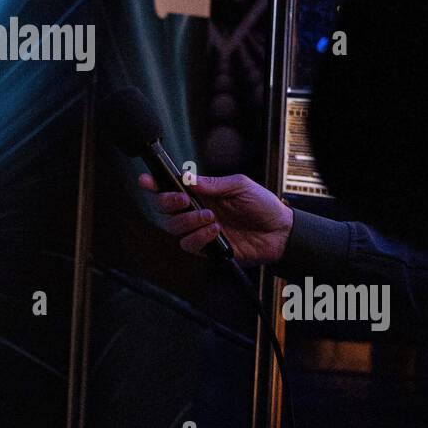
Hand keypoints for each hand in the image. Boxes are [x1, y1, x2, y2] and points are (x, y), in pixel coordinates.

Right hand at [138, 172, 293, 267]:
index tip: (147, 181)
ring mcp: (200, 230)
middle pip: (164, 209)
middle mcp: (196, 211)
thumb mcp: (239, 185)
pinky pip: (189, 245)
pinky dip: (198, 237)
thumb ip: (213, 183)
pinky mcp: (207, 249)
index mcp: (202, 193)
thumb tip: (187, 178)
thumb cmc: (262, 205)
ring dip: (187, 221)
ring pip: (173, 228)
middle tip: (181, 199)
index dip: (155, 184)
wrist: (280, 231)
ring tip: (210, 216)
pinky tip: (215, 230)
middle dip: (166, 202)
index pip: (171, 187)